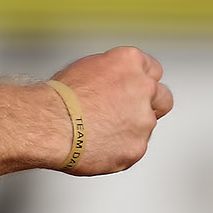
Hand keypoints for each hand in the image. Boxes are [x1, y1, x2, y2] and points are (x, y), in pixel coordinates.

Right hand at [50, 46, 172, 175]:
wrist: (50, 123)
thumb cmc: (59, 98)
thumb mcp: (87, 68)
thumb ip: (112, 75)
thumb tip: (115, 85)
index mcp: (129, 62)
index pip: (153, 70)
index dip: (141, 83)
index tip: (133, 91)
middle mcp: (143, 87)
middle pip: (163, 98)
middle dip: (151, 106)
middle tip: (129, 114)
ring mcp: (143, 120)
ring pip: (145, 127)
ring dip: (129, 130)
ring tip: (98, 133)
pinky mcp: (137, 147)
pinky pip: (132, 150)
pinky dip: (118, 150)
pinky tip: (97, 146)